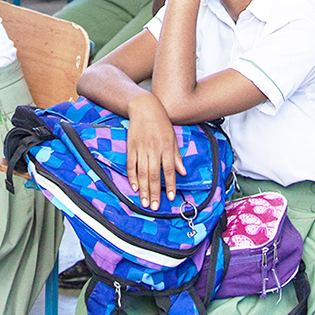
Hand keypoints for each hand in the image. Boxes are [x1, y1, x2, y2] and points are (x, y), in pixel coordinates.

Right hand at [122, 91, 181, 205]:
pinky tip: (134, 187)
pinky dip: (132, 177)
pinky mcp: (131, 147)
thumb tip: (183, 173)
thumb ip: (177, 156)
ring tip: (144, 202)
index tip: (171, 197)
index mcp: (166, 147)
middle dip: (154, 192)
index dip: (170, 184)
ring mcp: (141, 149)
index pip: (169, 170)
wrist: (145, 108)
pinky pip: (130, 165)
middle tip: (154, 206)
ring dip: (143, 189)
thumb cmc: (161, 123)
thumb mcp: (173, 138)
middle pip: (154, 175)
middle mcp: (153, 149)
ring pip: (142, 173)